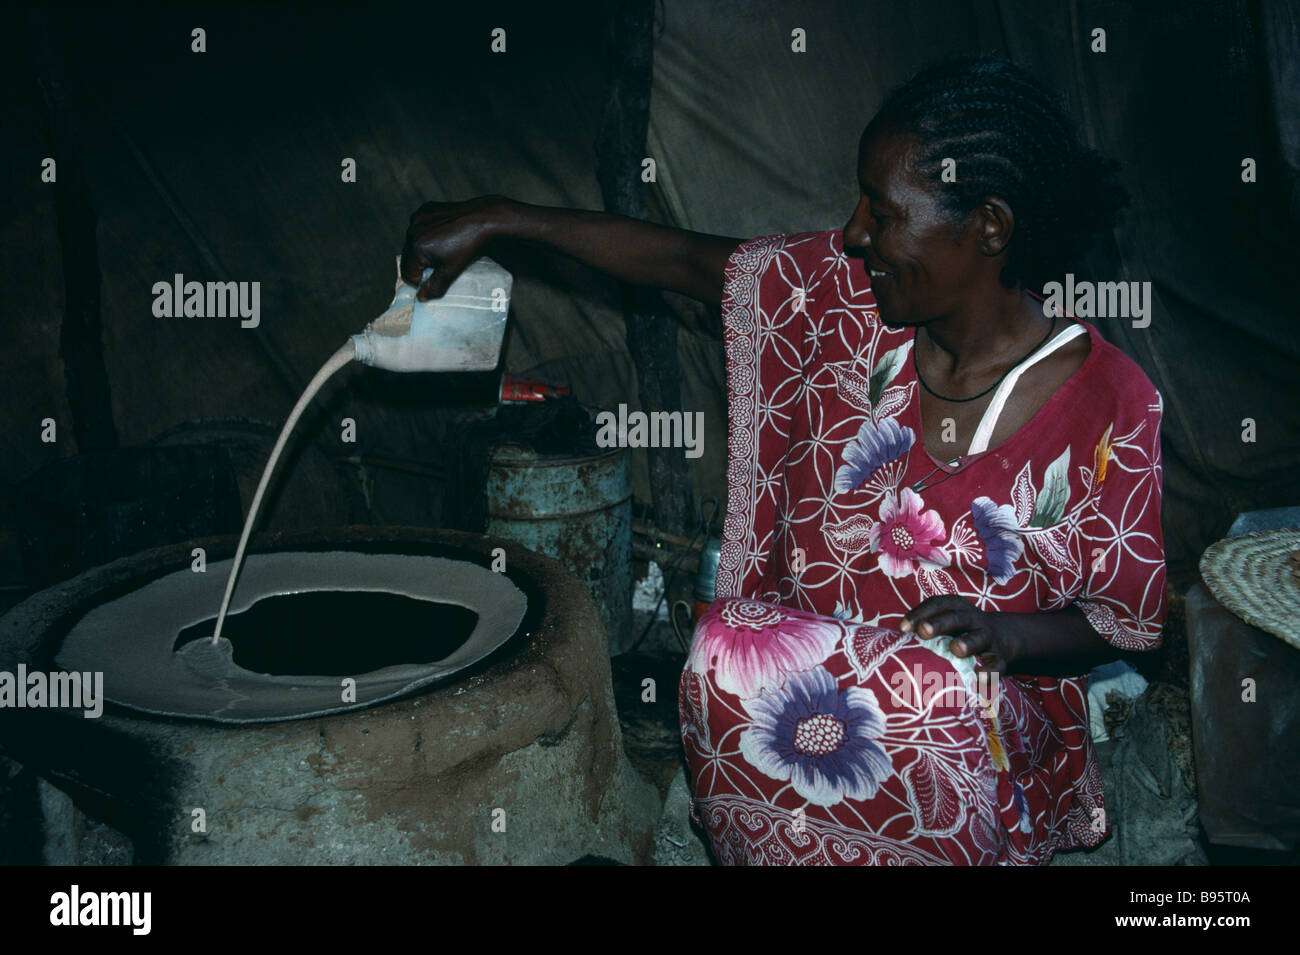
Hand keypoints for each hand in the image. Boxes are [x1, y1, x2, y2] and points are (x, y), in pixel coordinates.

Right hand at [401, 195, 511, 300]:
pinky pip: (421, 227)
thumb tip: (421, 298)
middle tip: (438, 268)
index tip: (432, 281)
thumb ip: (434, 287)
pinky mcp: (426, 209)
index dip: (419, 281)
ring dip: (423, 250)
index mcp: (416, 247)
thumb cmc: (468, 247)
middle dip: (420, 265)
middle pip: (409, 257)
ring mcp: (419, 218)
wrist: (483, 219)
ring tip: (442, 252)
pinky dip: (428, 234)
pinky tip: (443, 236)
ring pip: (414, 241)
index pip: (407, 273)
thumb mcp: (451, 272)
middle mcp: (412, 231)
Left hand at [899, 595, 1017, 674]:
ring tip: (956, 649)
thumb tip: (888, 643)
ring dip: (967, 642)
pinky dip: (989, 672)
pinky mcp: (1000, 658)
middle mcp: (972, 620)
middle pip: (956, 617)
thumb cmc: (960, 631)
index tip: (902, 627)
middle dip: (939, 623)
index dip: (920, 613)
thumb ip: (924, 628)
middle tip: (923, 632)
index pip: (937, 604)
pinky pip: (997, 665)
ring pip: (979, 638)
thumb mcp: (946, 623)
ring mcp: (987, 638)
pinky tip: (979, 679)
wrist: (1005, 637)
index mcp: (956, 608)